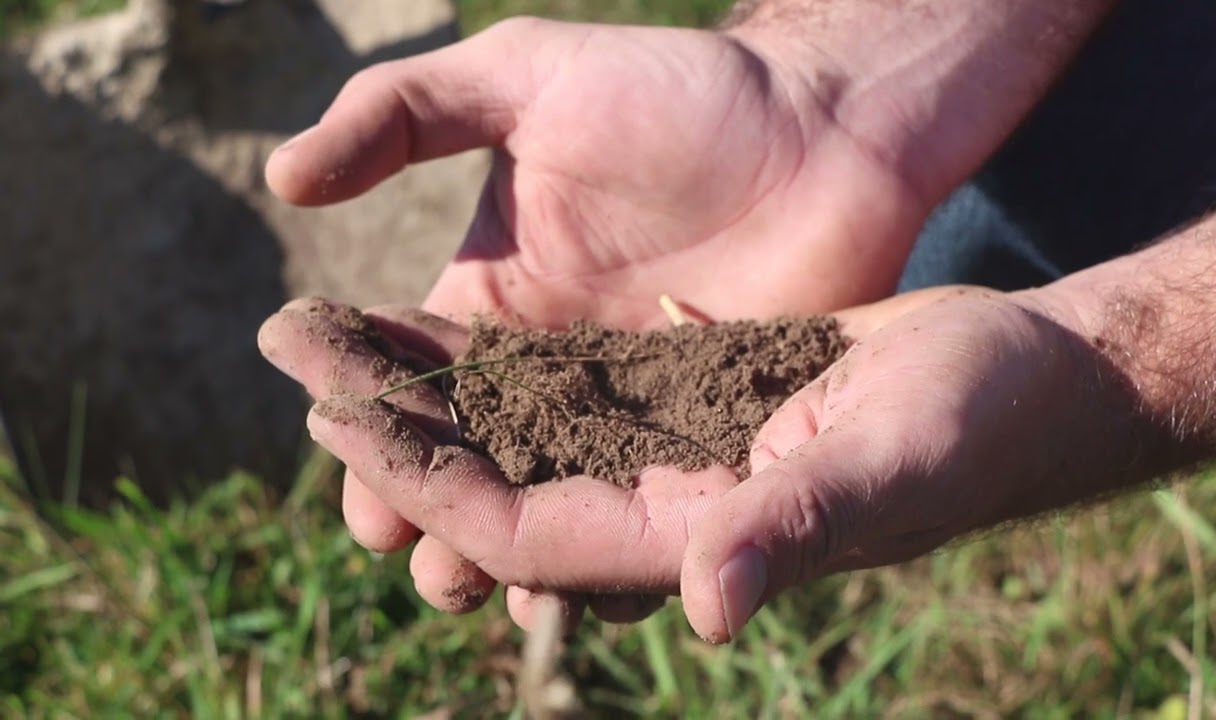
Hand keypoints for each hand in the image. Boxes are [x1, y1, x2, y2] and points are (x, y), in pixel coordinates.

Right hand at [263, 17, 933, 629]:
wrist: (828, 123)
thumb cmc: (681, 88)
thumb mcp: (525, 75)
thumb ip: (404, 113)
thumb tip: (281, 178)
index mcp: (494, 295)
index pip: (407, 369)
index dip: (365, 402)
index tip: (332, 435)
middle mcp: (550, 365)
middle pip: (466, 452)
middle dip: (418, 496)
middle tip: (392, 536)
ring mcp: (626, 409)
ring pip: (545, 497)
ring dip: (500, 544)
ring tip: (469, 579)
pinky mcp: (699, 434)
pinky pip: (638, 506)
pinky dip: (604, 549)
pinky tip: (581, 585)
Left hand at [289, 285, 1135, 640]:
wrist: (1021, 377)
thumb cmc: (980, 423)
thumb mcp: (896, 466)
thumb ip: (801, 528)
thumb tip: (709, 604)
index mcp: (694, 536)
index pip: (525, 526)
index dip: (427, 479)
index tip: (335, 417)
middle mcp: (664, 505)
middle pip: (495, 475)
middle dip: (391, 419)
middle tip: (287, 343)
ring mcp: (671, 452)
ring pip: (517, 424)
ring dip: (428, 377)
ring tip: (333, 318)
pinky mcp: (686, 401)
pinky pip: (570, 381)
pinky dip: (503, 351)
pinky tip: (442, 311)